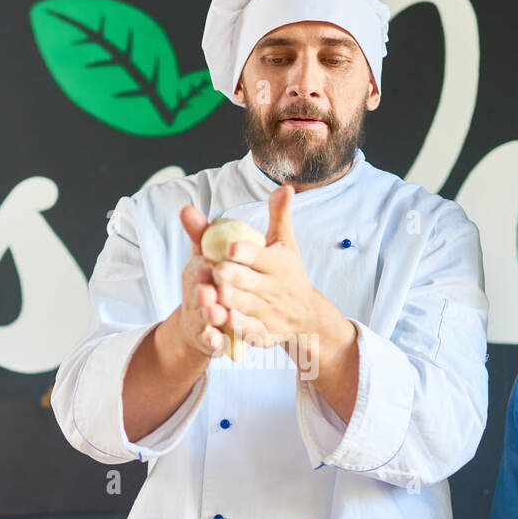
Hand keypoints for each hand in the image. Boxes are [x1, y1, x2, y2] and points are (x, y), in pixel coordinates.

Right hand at [173, 205, 232, 357]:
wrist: (199, 320)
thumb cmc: (206, 280)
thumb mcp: (203, 255)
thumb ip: (201, 233)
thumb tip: (186, 207)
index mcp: (196, 274)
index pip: (197, 269)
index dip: (201, 269)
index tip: (209, 266)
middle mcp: (196, 296)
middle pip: (198, 294)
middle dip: (203, 293)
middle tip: (210, 292)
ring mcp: (201, 318)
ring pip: (205, 317)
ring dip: (209, 316)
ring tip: (217, 315)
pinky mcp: (207, 338)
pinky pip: (210, 340)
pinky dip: (212, 341)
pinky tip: (218, 341)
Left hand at [206, 185, 325, 350]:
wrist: (306, 315)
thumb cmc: (288, 272)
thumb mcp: (286, 243)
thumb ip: (279, 216)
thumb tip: (284, 187)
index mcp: (278, 263)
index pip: (260, 256)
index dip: (245, 252)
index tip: (229, 248)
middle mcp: (275, 288)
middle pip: (250, 282)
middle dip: (232, 277)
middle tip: (214, 272)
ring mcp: (270, 311)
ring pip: (246, 306)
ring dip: (228, 302)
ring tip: (212, 295)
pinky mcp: (265, 331)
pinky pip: (250, 329)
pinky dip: (237, 326)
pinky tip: (223, 319)